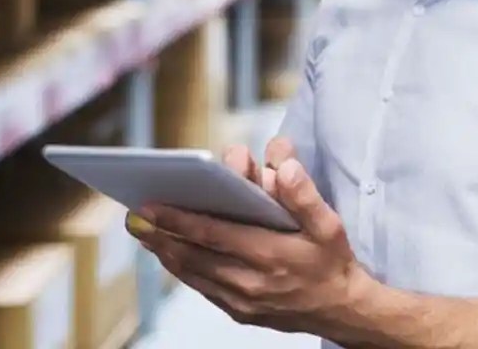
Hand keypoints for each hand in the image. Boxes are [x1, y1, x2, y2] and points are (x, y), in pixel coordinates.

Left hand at [128, 139, 367, 333]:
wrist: (342, 310)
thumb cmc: (333, 261)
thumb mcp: (330, 224)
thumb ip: (303, 194)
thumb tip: (281, 164)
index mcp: (270, 254)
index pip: (213, 233)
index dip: (178, 219)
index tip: (151, 206)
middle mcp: (250, 281)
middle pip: (193, 255)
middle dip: (161, 235)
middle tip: (135, 218)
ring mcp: (242, 301)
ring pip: (193, 274)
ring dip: (166, 252)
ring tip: (145, 233)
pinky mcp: (240, 313)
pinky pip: (203, 288)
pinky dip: (183, 270)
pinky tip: (172, 255)